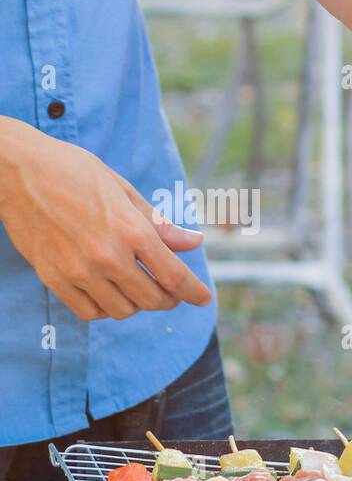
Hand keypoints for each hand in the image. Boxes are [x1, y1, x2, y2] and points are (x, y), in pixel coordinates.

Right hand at [0, 119, 210, 320]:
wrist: (15, 168)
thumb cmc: (73, 171)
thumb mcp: (123, 190)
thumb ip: (159, 224)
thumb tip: (194, 242)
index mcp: (131, 230)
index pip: (174, 276)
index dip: (194, 292)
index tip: (203, 298)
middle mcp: (108, 256)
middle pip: (154, 299)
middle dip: (169, 299)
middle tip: (170, 292)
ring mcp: (78, 271)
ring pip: (123, 310)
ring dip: (137, 304)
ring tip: (136, 287)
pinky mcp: (53, 278)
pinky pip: (89, 312)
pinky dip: (104, 308)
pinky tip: (107, 293)